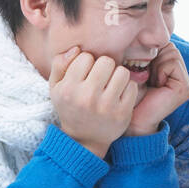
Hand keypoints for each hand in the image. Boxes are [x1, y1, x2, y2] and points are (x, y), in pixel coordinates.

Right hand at [49, 45, 137, 159]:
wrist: (84, 139)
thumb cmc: (70, 106)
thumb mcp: (56, 87)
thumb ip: (60, 64)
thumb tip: (77, 48)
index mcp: (68, 89)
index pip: (86, 57)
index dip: (87, 63)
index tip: (86, 74)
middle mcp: (87, 97)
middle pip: (106, 61)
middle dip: (104, 66)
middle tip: (101, 78)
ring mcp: (106, 106)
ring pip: (122, 71)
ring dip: (117, 76)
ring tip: (110, 85)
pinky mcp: (123, 113)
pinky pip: (132, 86)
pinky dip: (127, 88)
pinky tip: (118, 95)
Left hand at [125, 41, 188, 136]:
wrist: (128, 119)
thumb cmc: (124, 95)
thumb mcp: (131, 69)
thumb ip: (140, 51)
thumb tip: (136, 27)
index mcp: (168, 70)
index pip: (162, 45)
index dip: (148, 50)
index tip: (137, 67)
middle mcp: (179, 75)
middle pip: (167, 46)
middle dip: (152, 55)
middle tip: (143, 73)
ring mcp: (184, 82)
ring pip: (170, 52)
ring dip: (155, 62)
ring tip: (148, 79)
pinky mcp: (184, 88)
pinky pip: (172, 62)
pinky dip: (160, 69)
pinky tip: (154, 83)